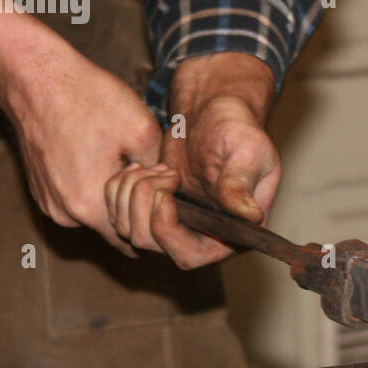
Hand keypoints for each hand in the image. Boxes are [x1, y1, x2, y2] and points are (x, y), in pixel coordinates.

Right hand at [0, 0, 161, 253]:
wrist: (33, 76)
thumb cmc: (87, 98)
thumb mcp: (142, 129)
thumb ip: (161, 170)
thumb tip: (172, 188)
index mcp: (88, 204)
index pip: (134, 239)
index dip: (157, 223)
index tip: (170, 198)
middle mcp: (64, 213)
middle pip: (116, 227)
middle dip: (138, 207)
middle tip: (153, 172)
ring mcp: (48, 202)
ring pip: (97, 212)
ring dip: (116, 196)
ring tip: (127, 159)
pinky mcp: (41, 189)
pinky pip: (77, 199)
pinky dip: (94, 186)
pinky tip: (102, 154)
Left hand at [106, 53, 280, 268]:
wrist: (214, 113)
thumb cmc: (239, 130)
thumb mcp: (247, 153)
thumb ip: (242, 184)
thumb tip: (251, 216)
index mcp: (232, 232)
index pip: (191, 255)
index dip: (168, 230)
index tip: (164, 194)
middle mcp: (201, 237)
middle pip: (151, 244)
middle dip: (143, 205)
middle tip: (164, 170)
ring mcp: (173, 225)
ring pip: (129, 231)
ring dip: (130, 195)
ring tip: (154, 166)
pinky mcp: (150, 210)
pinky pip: (117, 215)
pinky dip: (118, 190)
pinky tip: (138, 168)